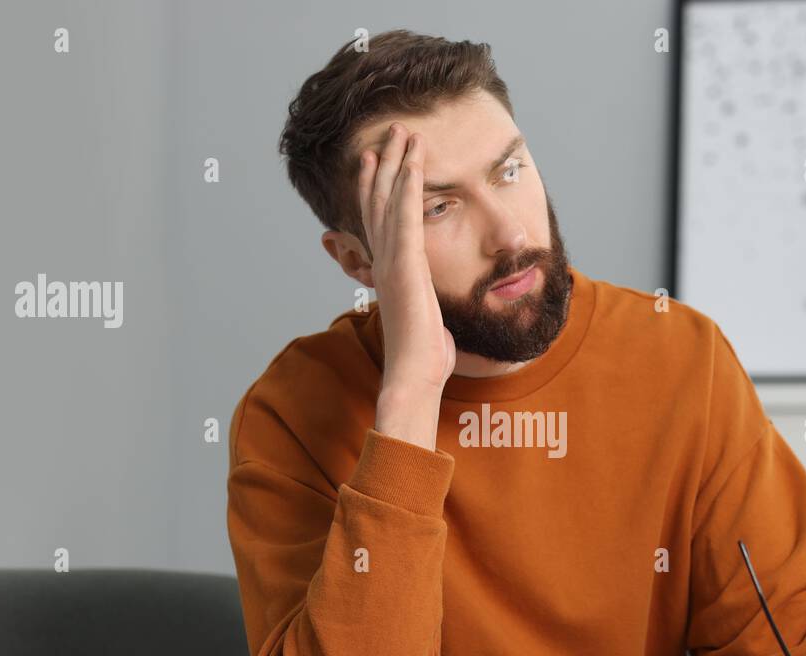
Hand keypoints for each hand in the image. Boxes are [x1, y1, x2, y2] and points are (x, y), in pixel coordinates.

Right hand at [358, 122, 455, 397]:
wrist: (413, 373)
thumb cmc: (422, 357)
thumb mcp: (423, 322)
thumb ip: (422, 306)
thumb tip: (429, 311)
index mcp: (388, 271)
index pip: (379, 220)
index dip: (376, 187)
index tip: (378, 159)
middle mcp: (384, 260)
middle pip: (379, 201)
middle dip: (385, 164)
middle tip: (391, 131)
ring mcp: (392, 260)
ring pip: (390, 201)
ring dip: (397, 163)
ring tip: (403, 132)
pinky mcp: (405, 264)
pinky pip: (405, 217)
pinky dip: (407, 187)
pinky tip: (412, 163)